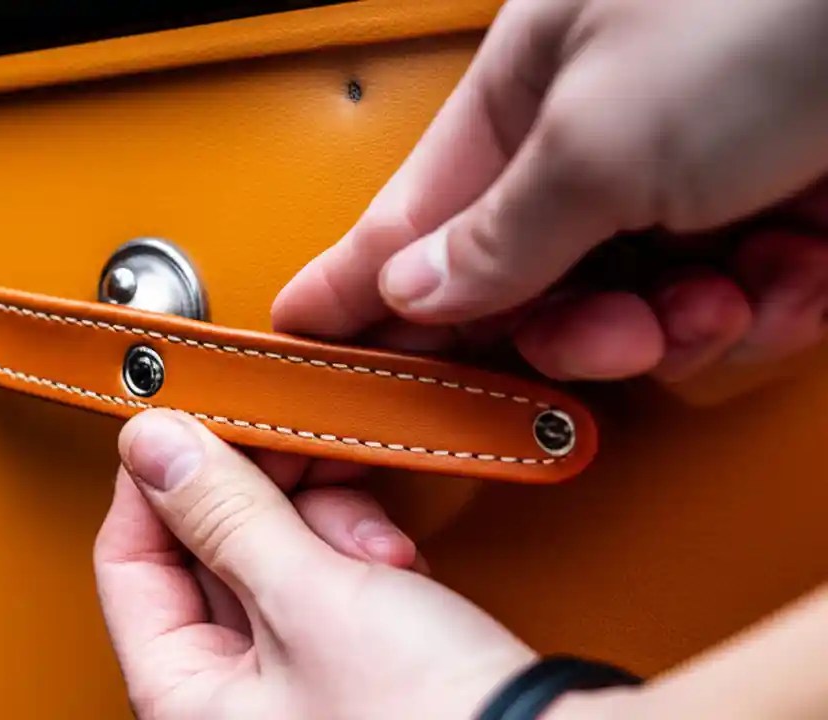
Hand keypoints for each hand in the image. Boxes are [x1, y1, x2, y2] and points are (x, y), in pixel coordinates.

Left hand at [93, 410, 540, 718]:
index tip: (188, 419)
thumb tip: (156, 447)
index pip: (128, 562)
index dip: (155, 482)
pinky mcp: (357, 665)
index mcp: (185, 695)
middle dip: (264, 500)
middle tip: (298, 451)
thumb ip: (224, 514)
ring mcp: (296, 683)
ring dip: (325, 528)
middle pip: (208, 552)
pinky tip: (396, 570)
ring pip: (276, 558)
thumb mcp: (308, 598)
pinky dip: (361, 559)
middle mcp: (232, 697)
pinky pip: (332, 582)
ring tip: (370, 547)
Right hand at [273, 0, 827, 381]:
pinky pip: (732, 311)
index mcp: (522, 101)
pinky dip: (763, 313)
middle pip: (523, 293)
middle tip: (600, 339)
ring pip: (629, 317)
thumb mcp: (604, 135)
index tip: (298, 340)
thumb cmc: (773, 4)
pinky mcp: (776, 219)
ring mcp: (688, 185)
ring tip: (723, 290)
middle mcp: (596, 145)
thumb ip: (497, 235)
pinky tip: (786, 275)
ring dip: (678, 330)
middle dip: (563, 335)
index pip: (404, 219)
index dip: (346, 285)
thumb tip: (414, 291)